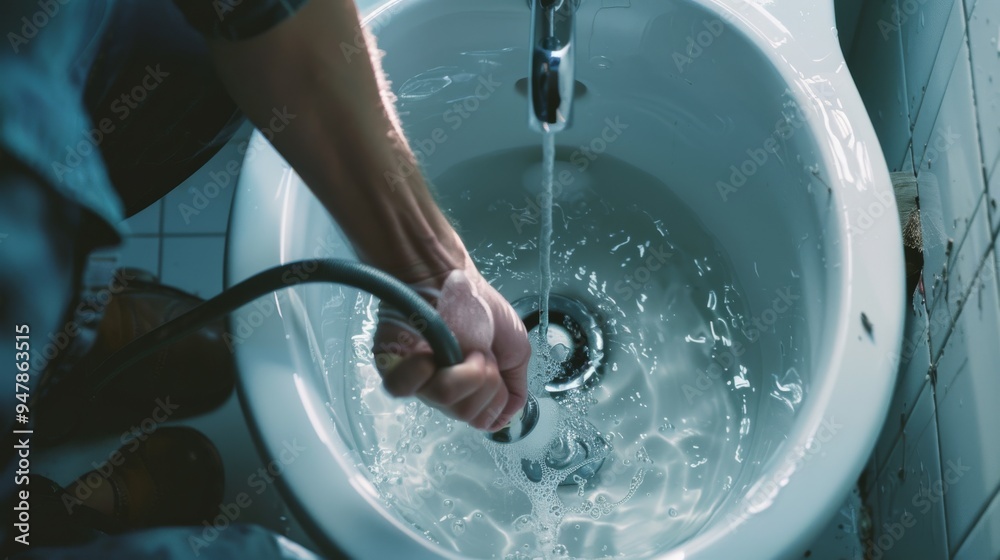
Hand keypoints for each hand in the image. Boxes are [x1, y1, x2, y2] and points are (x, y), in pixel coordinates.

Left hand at [373, 262, 529, 431]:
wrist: (448, 276)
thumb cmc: (477, 306)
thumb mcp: (517, 350)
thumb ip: (515, 391)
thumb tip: (503, 419)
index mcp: (470, 391)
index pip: (484, 419)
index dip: (494, 393)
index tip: (492, 363)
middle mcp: (443, 390)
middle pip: (466, 413)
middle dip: (482, 377)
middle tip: (478, 350)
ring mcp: (418, 380)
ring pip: (443, 400)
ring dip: (462, 369)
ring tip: (460, 345)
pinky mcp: (393, 366)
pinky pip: (401, 389)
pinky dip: (418, 373)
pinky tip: (428, 355)